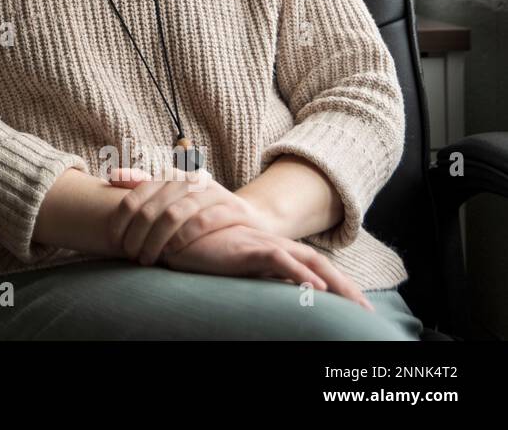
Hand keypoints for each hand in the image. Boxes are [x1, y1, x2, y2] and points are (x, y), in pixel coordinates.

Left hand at [107, 166, 279, 266]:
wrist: (249, 216)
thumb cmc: (201, 208)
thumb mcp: (172, 195)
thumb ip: (142, 185)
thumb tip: (111, 176)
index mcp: (172, 176)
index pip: (136, 194)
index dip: (121, 218)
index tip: (113, 240)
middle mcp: (190, 179)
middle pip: (152, 207)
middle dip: (136, 233)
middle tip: (129, 254)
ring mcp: (212, 192)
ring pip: (174, 214)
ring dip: (155, 239)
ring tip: (146, 257)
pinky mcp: (231, 208)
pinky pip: (201, 222)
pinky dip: (182, 238)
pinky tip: (171, 252)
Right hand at [160, 223, 374, 311]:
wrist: (177, 233)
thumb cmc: (204, 250)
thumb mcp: (236, 268)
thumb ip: (258, 276)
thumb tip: (278, 296)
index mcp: (274, 249)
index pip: (315, 266)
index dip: (338, 285)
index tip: (356, 307)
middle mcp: (275, 245)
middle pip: (322, 264)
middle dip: (348, 288)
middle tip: (369, 313)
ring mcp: (263, 244)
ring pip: (311, 261)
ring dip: (337, 283)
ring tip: (356, 306)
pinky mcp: (249, 248)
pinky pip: (281, 261)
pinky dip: (301, 274)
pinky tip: (316, 288)